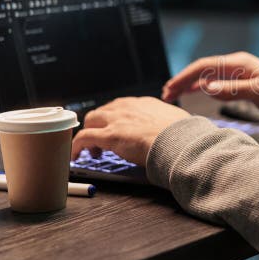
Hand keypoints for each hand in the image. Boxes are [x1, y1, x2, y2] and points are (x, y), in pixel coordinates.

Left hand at [72, 97, 190, 165]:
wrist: (179, 141)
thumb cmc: (183, 135)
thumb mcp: (177, 121)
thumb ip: (169, 124)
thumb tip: (175, 131)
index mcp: (145, 103)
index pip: (123, 107)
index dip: (117, 119)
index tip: (118, 129)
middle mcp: (128, 107)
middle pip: (104, 111)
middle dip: (100, 125)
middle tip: (103, 141)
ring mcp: (116, 120)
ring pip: (90, 121)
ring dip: (89, 133)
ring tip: (92, 150)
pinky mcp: (109, 136)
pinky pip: (83, 138)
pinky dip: (76, 146)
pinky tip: (76, 156)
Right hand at [161, 51, 258, 118]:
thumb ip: (234, 90)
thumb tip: (207, 88)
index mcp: (239, 63)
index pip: (204, 67)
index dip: (184, 77)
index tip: (169, 89)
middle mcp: (237, 65)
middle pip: (202, 70)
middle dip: (182, 80)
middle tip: (165, 94)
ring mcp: (239, 73)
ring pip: (207, 76)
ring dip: (189, 84)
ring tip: (173, 94)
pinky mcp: (243, 83)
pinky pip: (216, 82)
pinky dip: (202, 86)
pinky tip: (194, 93)